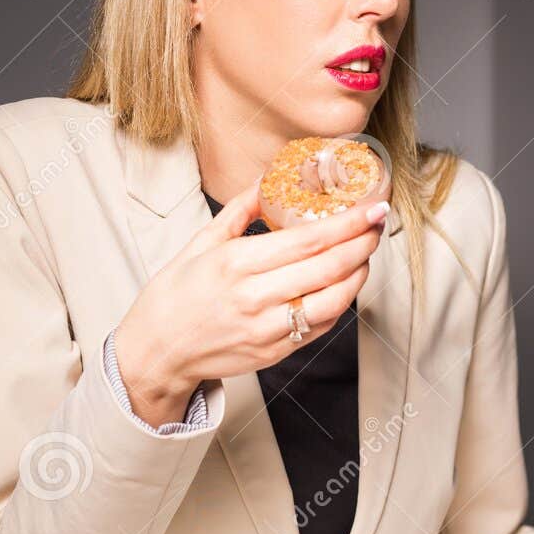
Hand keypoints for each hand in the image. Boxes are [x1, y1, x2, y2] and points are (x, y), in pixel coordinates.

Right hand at [112, 183, 388, 426]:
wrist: (156, 352)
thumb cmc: (173, 297)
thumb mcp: (200, 243)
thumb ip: (239, 210)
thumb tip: (269, 179)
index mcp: (235, 264)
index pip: (308, 241)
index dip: (347, 224)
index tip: (371, 208)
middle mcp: (254, 298)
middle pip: (328, 269)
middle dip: (362, 243)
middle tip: (378, 224)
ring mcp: (267, 330)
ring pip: (332, 302)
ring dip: (357, 276)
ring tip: (365, 254)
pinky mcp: (274, 353)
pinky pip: (320, 328)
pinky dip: (339, 304)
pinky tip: (343, 285)